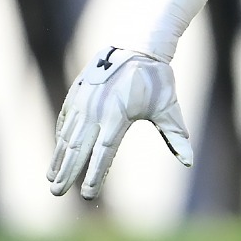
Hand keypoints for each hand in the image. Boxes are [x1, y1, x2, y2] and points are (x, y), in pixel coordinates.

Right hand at [48, 47, 192, 199]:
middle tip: (56, 193)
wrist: (137, 46)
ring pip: (67, 136)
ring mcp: (83, 102)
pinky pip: (66, 120)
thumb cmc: (157, 80)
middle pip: (78, 149)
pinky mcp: (77, 94)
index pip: (103, 154)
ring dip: (58, 158)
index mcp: (117, 117)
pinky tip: (58, 152)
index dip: (95, 175)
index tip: (88, 195)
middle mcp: (96, 112)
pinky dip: (61, 137)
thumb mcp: (168, 108)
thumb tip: (189, 162)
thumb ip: (175, 136)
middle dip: (67, 173)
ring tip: (51, 178)